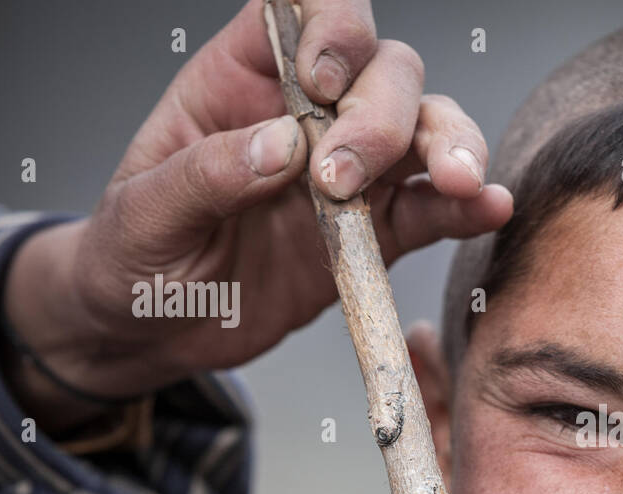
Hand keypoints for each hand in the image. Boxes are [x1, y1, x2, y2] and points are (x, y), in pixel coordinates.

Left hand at [2, 0, 510, 427]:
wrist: (155, 333)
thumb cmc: (134, 257)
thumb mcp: (142, 214)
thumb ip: (205, 175)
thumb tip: (279, 146)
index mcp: (240, 82)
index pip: (302, 11)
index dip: (332, 26)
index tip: (322, 80)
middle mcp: (308, 115)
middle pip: (383, 71)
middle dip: (383, 114)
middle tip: (344, 179)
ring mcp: (352, 173)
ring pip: (425, 130)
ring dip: (448, 148)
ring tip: (457, 184)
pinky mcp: (378, 233)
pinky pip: (434, 210)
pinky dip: (466, 209)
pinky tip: (489, 209)